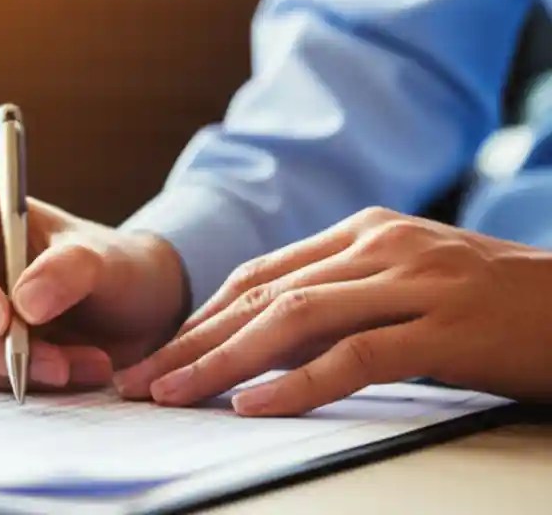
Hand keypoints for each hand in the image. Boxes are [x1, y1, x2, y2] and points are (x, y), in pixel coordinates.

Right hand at [0, 184, 187, 390]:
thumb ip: (68, 271)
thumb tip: (24, 306)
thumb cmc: (115, 267)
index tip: (1, 319)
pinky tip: (74, 371)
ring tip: (86, 363)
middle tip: (57, 363)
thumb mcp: (105, 260)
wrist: (138, 311)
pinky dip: (26, 383)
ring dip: (18, 370)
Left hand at [114, 207, 551, 414]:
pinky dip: (298, 384)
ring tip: (175, 395)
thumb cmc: (495, 307)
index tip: (159, 354)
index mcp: (365, 231)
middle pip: (262, 296)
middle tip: (142, 381)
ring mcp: (413, 280)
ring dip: (223, 362)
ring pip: (294, 320)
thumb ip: (345, 299)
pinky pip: (356, 357)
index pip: (260, 275)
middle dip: (192, 342)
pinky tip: (254, 406)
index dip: (202, 318)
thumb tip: (265, 341)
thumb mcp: (409, 286)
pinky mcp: (444, 326)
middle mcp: (379, 245)